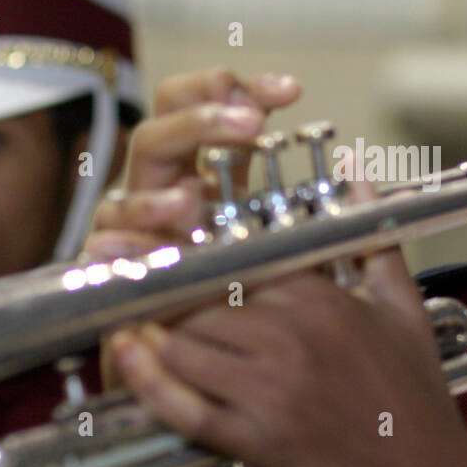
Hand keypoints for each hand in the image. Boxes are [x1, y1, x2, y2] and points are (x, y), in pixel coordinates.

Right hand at [85, 68, 299, 388]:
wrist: (202, 378)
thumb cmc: (244, 306)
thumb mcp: (284, 246)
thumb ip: (313, 203)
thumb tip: (354, 158)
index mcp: (208, 170)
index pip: (212, 102)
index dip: (245, 88)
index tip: (291, 91)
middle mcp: (167, 182)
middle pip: (168, 120)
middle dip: (207, 115)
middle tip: (251, 123)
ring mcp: (134, 218)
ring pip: (139, 168)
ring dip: (167, 177)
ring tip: (197, 190)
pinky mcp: (112, 261)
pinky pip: (114, 234)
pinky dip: (136, 226)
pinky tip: (164, 224)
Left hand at [110, 185, 466, 466]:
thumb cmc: (414, 393)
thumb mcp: (403, 302)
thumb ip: (371, 232)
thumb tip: (356, 169)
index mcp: (319, 297)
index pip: (234, 261)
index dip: (196, 259)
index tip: (170, 252)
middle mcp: (289, 336)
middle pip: (197, 301)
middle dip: (165, 297)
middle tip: (137, 289)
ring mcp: (269, 390)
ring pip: (181, 345)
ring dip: (152, 336)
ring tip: (131, 322)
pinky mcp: (255, 440)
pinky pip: (183, 406)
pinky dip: (147, 382)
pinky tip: (127, 360)